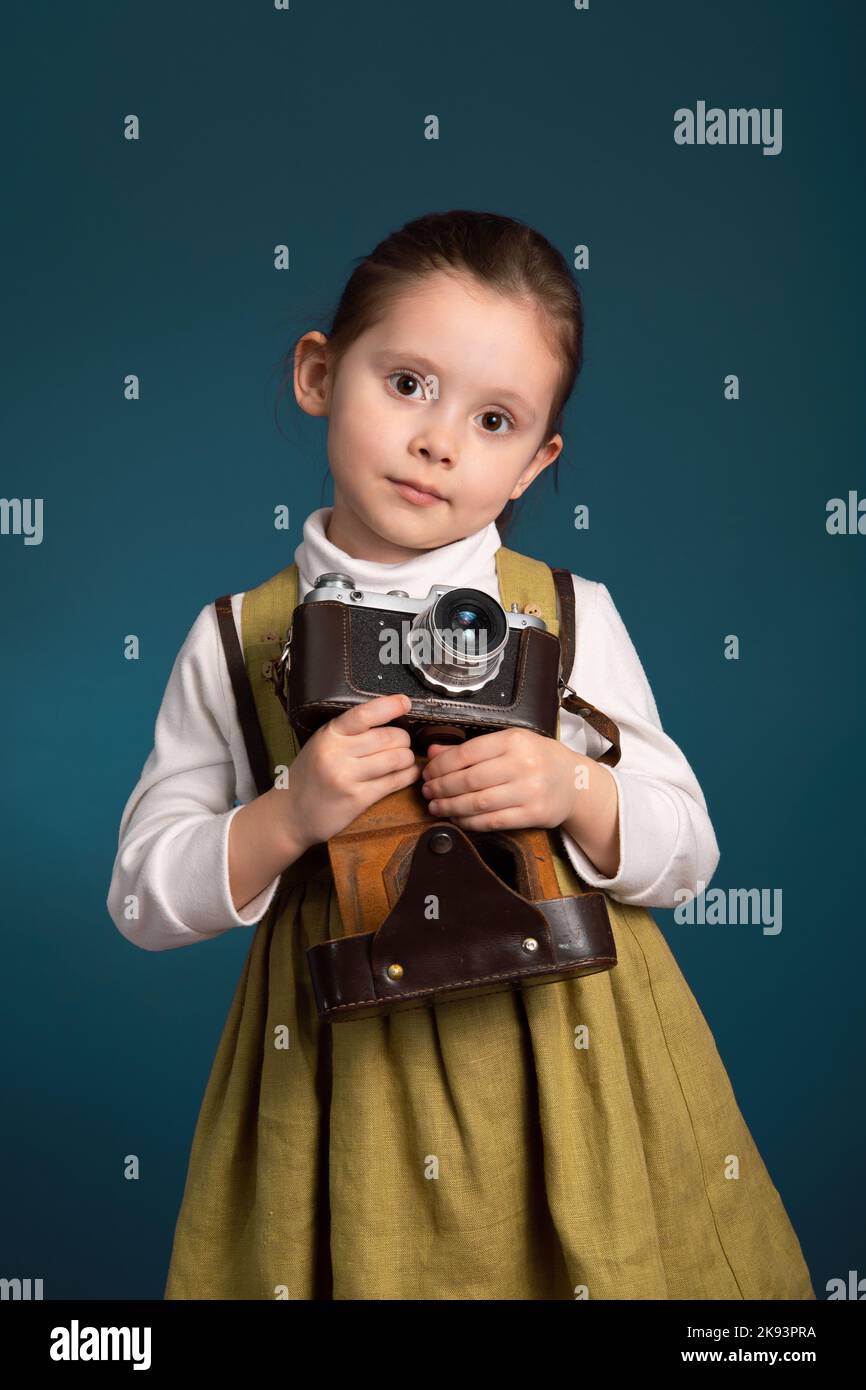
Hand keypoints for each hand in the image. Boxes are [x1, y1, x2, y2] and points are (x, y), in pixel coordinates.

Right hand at [277, 693, 419, 851]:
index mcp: (329, 734)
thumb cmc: (310, 776)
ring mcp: (347, 777)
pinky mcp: (357, 799)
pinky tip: (408, 773)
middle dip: (403, 739)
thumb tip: (388, 716)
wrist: (290, 814)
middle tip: (402, 743)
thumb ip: (348, 731)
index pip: (364, 714)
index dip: (390, 706)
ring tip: (404, 759)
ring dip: (407, 758)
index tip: (405, 703)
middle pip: (389, 737)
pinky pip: (394, 782)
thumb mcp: (321, 744)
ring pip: (396, 758)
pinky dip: (408, 776)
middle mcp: (337, 753)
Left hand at [420, 727, 580, 832]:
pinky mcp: (534, 814)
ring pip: (478, 803)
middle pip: (469, 780)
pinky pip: (493, 821)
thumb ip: (470, 748)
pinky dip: (470, 822)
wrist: (574, 781)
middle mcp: (523, 764)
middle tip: (427, 791)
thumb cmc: (538, 758)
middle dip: (441, 787)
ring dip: (450, 807)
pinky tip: (457, 818)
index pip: (467, 753)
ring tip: (436, 806)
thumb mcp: (508, 743)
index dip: (440, 765)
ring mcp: (530, 791)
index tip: (428, 772)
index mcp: (514, 740)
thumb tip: (433, 753)